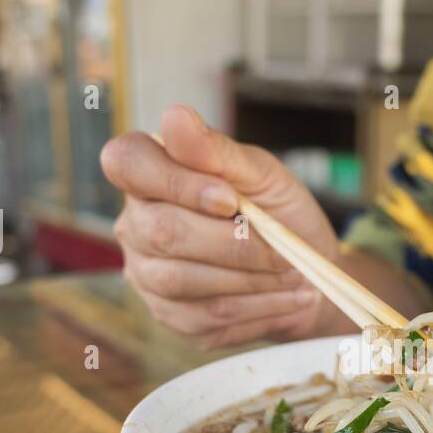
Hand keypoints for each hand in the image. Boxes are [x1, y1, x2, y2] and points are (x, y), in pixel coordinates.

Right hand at [100, 104, 348, 347]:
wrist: (306, 270)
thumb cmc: (278, 211)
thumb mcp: (260, 173)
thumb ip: (217, 150)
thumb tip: (174, 115)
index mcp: (150, 175)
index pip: (126, 163)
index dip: (177, 182)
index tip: (229, 199)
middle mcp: (136, 226)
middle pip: (162, 233)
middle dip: (233, 243)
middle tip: (284, 249)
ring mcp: (148, 276)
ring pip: (183, 281)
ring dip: (250, 279)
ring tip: (293, 274)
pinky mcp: (172, 317)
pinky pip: (205, 317)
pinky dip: (257, 308)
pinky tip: (288, 299)